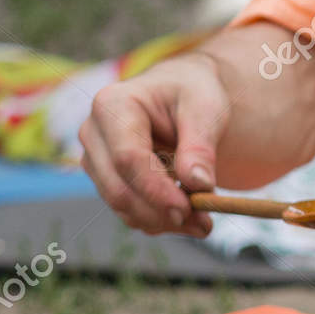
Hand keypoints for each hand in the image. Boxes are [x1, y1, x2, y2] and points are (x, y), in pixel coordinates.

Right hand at [79, 23, 314, 235]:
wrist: (215, 95)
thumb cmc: (215, 90)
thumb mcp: (213, 105)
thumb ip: (202, 143)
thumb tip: (195, 184)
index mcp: (115, 106)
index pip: (125, 161)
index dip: (156, 192)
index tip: (192, 211)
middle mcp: (98, 134)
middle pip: (117, 191)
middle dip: (161, 213)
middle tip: (206, 224)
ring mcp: (106, 160)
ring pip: (125, 208)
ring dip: (166, 223)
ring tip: (207, 221)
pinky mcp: (122, 181)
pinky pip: (137, 214)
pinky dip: (165, 223)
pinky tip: (196, 216)